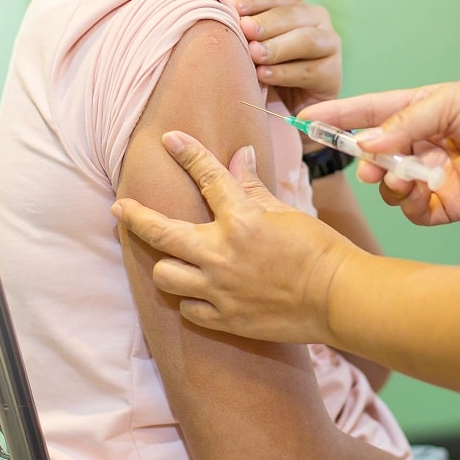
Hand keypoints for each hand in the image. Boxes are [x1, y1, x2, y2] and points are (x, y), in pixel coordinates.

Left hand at [112, 131, 358, 342]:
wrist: (339, 299)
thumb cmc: (320, 251)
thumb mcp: (286, 212)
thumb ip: (253, 187)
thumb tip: (238, 155)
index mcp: (240, 219)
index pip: (206, 176)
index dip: (187, 153)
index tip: (169, 139)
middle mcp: (221, 254)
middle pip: (160, 232)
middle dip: (134, 217)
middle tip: (120, 208)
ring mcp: (219, 290)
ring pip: (165, 275)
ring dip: (167, 265)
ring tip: (173, 260)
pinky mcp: (226, 320)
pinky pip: (189, 309)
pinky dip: (190, 300)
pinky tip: (198, 293)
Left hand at [229, 0, 341, 113]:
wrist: (292, 107)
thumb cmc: (268, 69)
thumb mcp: (253, 47)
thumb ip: (243, 32)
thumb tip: (221, 15)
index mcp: (294, 6)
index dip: (252, 1)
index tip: (230, 7)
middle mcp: (316, 19)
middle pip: (292, 15)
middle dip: (266, 23)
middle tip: (244, 30)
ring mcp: (329, 45)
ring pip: (306, 40)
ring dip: (277, 47)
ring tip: (254, 54)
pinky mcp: (333, 73)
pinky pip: (309, 71)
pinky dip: (285, 73)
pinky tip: (265, 76)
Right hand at [300, 80, 459, 225]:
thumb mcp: (449, 103)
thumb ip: (404, 124)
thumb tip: (365, 144)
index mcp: (420, 112)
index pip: (369, 114)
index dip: (338, 117)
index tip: (307, 120)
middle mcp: (423, 145)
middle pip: (376, 157)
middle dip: (367, 163)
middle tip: (372, 167)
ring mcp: (434, 176)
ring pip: (391, 188)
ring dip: (391, 185)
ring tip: (407, 180)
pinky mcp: (450, 205)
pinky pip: (416, 213)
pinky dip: (412, 207)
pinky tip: (423, 196)